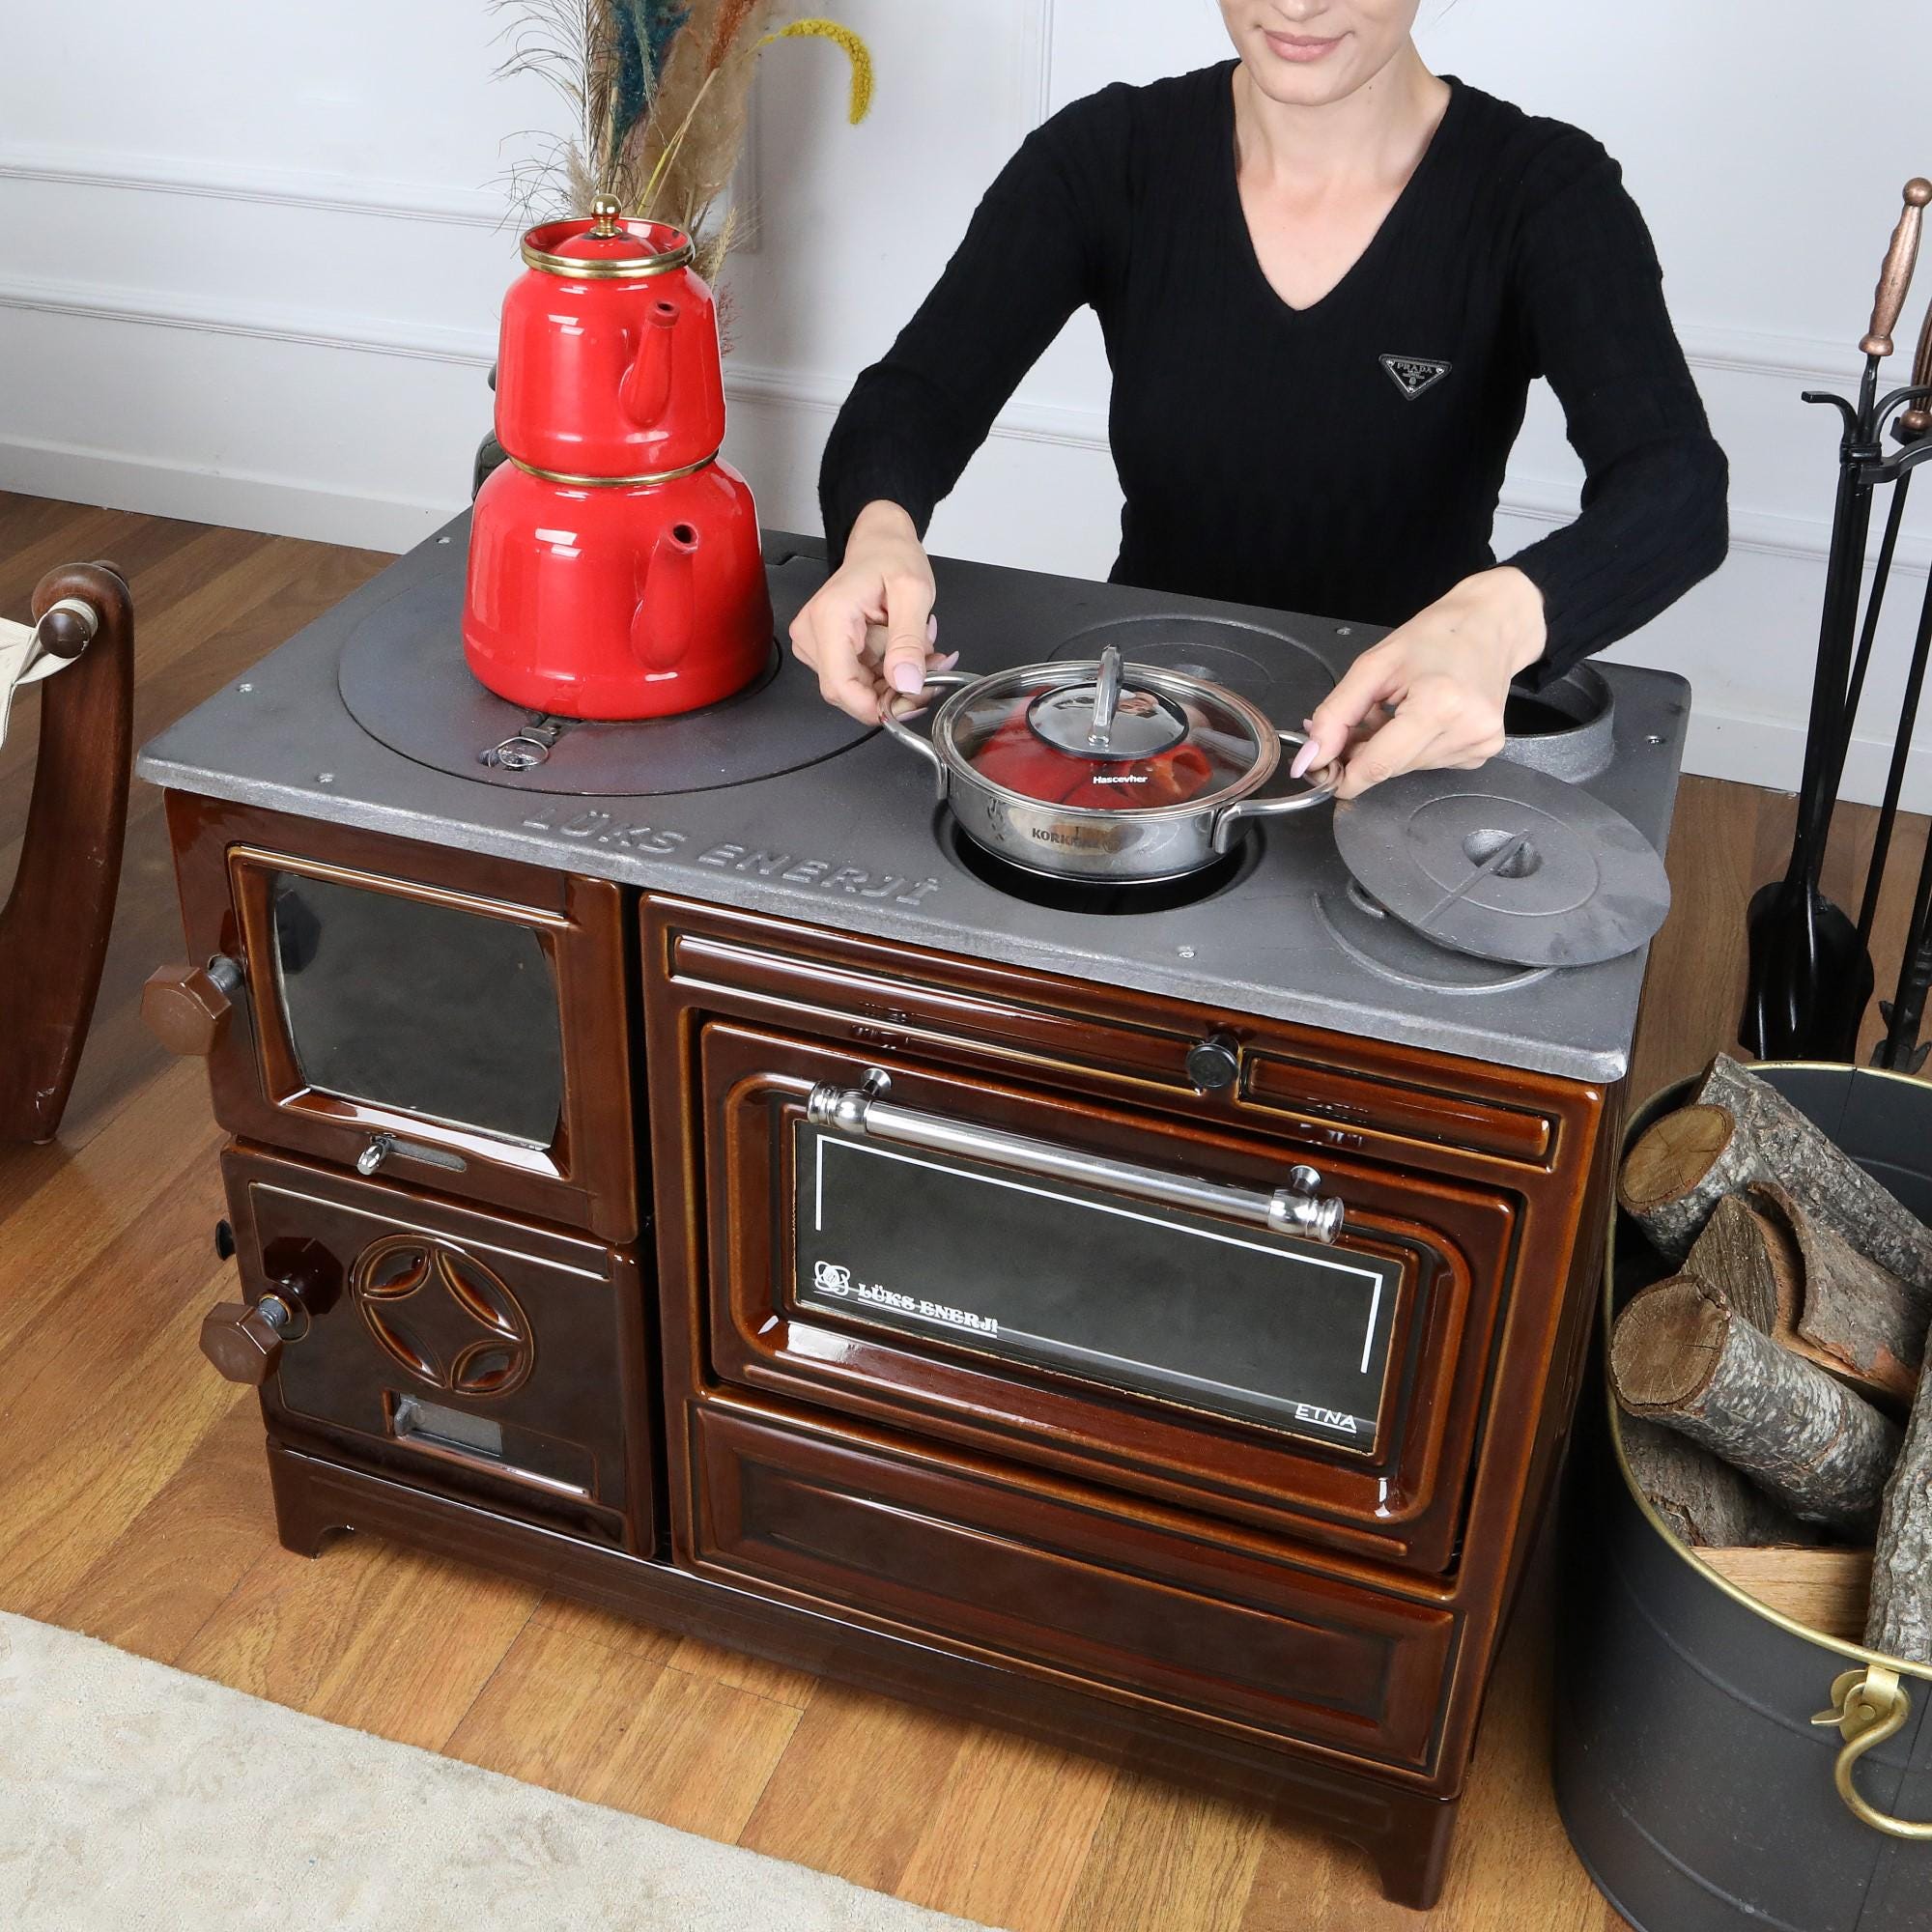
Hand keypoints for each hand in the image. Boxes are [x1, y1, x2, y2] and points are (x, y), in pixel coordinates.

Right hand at [790, 501, 954, 723]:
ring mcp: (815, 644)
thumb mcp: (913, 593)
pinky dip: (889, 673)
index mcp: (829, 619)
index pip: (840, 687)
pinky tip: (907, 652)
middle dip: (894, 693)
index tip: (911, 704)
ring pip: (859, 688)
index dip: (875, 707)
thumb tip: (906, 684)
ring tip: (923, 652)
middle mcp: (812, 635)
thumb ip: (909, 640)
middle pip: (850, 692)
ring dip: (896, 682)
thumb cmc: (892, 556)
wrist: (879, 541)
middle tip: (932, 672)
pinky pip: (860, 678)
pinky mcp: (826, 650)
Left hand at [1291, 568, 1547, 800]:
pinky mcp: (1485, 751)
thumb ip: (1336, 714)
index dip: (1344, 775)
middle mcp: (1466, 730)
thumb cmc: (1433, 637)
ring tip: (1396, 710)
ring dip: (1389, 750)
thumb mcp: (1373, 665)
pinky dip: (1414, 748)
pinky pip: (1430, 763)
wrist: (1490, 625)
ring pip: (1408, 768)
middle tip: (1360, 721)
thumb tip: (1312, 758)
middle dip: (1364, 755)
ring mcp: (1480, 744)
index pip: (1379, 765)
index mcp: (1440, 704)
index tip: (1320, 771)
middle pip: (1391, 768)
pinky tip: (1422, 718)